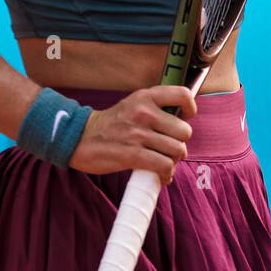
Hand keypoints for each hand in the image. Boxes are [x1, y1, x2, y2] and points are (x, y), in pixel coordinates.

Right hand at [67, 86, 195, 184]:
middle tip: (169, 149)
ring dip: (173, 161)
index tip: (185, 118)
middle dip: (180, 144)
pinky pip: (163, 166)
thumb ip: (156, 108)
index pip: (182, 94)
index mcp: (145, 97)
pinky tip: (161, 175)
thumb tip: (182, 120)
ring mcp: (138, 134)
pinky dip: (166, 174)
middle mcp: (144, 112)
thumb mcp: (133, 104)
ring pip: (176, 150)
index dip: (190, 108)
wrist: (81, 138)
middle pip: (184, 131)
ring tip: (163, 163)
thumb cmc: (111, 124)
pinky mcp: (132, 155)